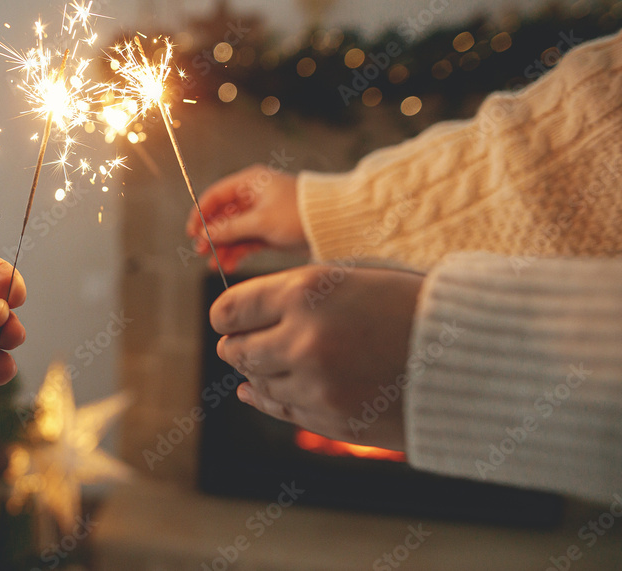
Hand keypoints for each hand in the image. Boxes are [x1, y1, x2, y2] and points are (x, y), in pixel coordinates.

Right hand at [185, 164, 305, 271]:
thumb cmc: (298, 213)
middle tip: (201, 251)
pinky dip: (237, 252)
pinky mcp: (269, 231)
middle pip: (222, 216)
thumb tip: (204, 234)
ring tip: (215, 264)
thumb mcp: (260, 222)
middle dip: (211, 235)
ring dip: (223, 247)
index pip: (215, 196)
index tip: (191, 232)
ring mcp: (261, 215)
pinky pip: (246, 241)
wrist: (332, 225)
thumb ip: (230, 229)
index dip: (200, 214)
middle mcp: (253, 196)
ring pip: (233, 231)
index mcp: (250, 183)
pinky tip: (229, 264)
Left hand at [209, 265, 422, 449]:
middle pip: (235, 350)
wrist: (473, 352)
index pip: (229, 310)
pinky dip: (265, 397)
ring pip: (255, 381)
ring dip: (255, 371)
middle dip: (235, 344)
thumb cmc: (409, 304)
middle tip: (238, 342)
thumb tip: (233, 318)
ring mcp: (317, 384)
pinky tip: (256, 390)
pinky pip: (279, 408)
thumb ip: (291, 295)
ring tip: (260, 362)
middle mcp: (304, 338)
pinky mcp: (332, 419)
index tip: (228, 319)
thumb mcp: (348, 278)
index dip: (225, 315)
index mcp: (307, 292)